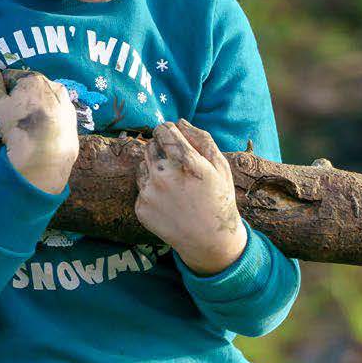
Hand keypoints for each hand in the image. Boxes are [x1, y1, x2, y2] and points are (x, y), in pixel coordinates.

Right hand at [0, 67, 78, 194]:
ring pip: (42, 104)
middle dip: (16, 102)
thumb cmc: (18, 129)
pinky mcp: (73, 123)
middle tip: (8, 121)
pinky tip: (38, 137)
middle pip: (28, 91)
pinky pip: (54, 118)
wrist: (45, 161)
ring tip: (23, 131)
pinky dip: (46, 124)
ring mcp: (67, 106)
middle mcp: (55, 87)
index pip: (10, 77)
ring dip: (31, 112)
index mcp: (35, 79)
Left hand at [133, 120, 247, 273]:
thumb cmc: (218, 200)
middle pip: (150, 146)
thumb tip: (179, 122)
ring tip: (173, 186)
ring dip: (154, 169)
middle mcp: (165, 176)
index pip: (164, 131)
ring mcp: (151, 193)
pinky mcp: (141, 208)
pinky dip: (151, 191)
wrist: (209, 241)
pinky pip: (141, 188)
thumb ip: (201, 139)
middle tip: (176, 167)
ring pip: (142, 166)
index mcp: (187, 162)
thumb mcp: (220, 167)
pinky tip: (168, 203)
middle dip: (160, 150)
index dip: (168, 131)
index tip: (172, 136)